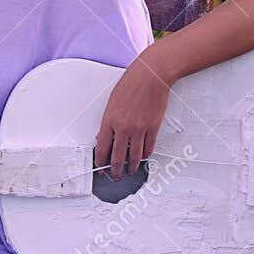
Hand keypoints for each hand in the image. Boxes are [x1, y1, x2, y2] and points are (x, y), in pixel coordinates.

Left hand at [94, 53, 172, 179]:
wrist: (150, 76)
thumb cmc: (130, 85)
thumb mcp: (112, 102)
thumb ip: (109, 121)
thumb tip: (106, 136)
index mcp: (109, 121)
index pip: (102, 148)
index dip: (100, 162)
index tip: (100, 168)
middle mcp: (123, 128)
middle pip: (118, 157)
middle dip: (115, 171)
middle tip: (115, 176)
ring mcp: (139, 129)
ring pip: (134, 156)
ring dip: (132, 167)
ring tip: (130, 171)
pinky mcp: (152, 128)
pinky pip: (148, 147)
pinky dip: (145, 155)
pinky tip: (142, 157)